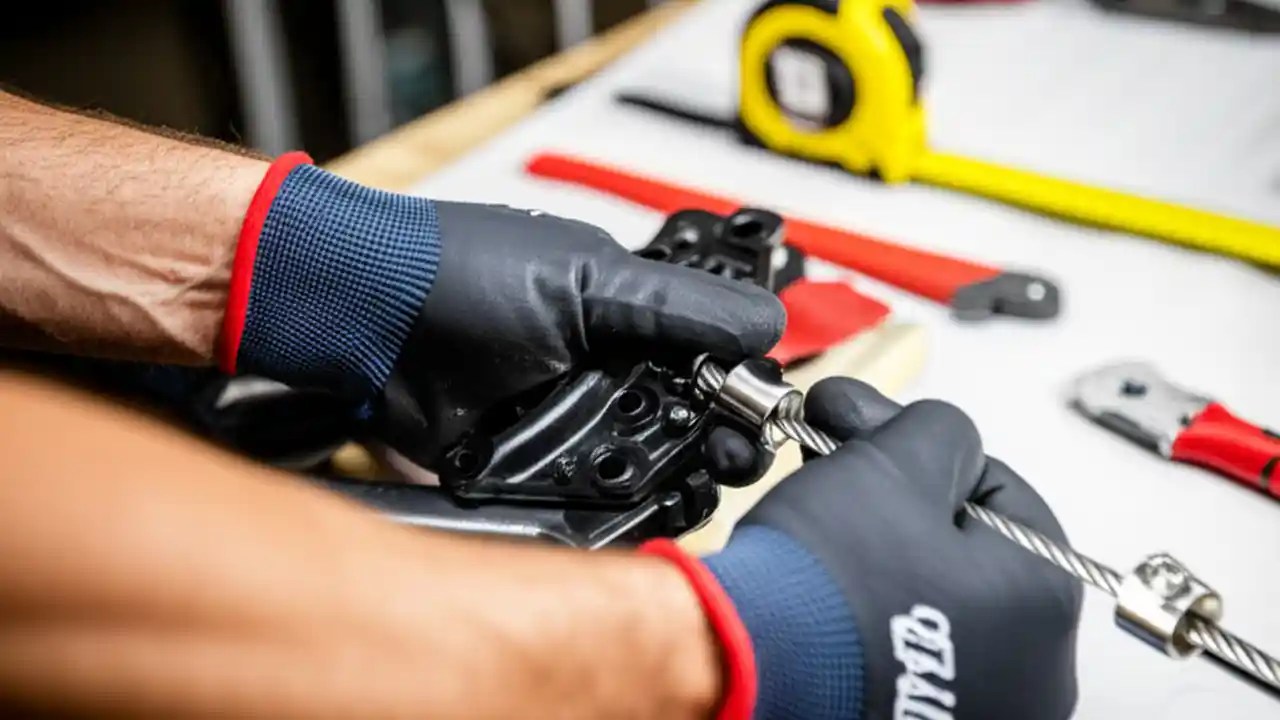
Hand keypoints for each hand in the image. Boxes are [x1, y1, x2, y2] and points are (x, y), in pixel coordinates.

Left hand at [376, 202, 784, 473]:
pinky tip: (652, 501)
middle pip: (693, 421)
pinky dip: (626, 507)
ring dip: (686, 474)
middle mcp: (609, 372)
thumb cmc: (463, 273)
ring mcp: (573, 425)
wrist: (371, 318)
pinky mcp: (535, 470)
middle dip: (726, 438)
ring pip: (652, 466)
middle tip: (733, 447)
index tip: (761, 403)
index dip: (744, 383)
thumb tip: (769, 322)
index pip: (713, 357)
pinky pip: (593, 501)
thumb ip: (679, 307)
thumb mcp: (589, 280)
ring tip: (705, 471)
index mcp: (632, 318)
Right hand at [701, 377, 1082, 719]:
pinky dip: (874, 621)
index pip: (1000, 492)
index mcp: (1043, 596)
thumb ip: (937, 429)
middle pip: (968, 551)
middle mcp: (1032, 669)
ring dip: (887, 561)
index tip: (874, 445)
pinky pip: (907, 652)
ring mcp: (982, 706)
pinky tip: (832, 599)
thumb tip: (938, 434)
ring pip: (938, 602)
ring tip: (829, 544)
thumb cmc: (830, 575)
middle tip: (845, 484)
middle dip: (905, 509)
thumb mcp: (893, 461)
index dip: (929, 458)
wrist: (750, 660)